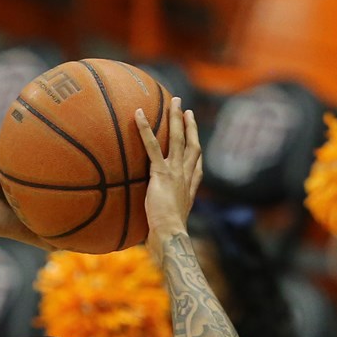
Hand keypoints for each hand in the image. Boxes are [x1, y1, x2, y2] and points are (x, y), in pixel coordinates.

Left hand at [138, 97, 202, 248]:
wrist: (171, 234)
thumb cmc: (168, 234)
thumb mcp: (170, 221)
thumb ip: (165, 214)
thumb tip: (153, 224)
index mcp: (190, 185)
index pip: (196, 162)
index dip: (195, 145)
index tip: (194, 133)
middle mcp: (186, 175)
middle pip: (191, 143)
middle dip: (189, 124)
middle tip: (185, 108)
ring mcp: (175, 171)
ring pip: (178, 139)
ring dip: (176, 118)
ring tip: (174, 101)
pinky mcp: (161, 173)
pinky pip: (152, 146)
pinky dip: (146, 129)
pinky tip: (139, 114)